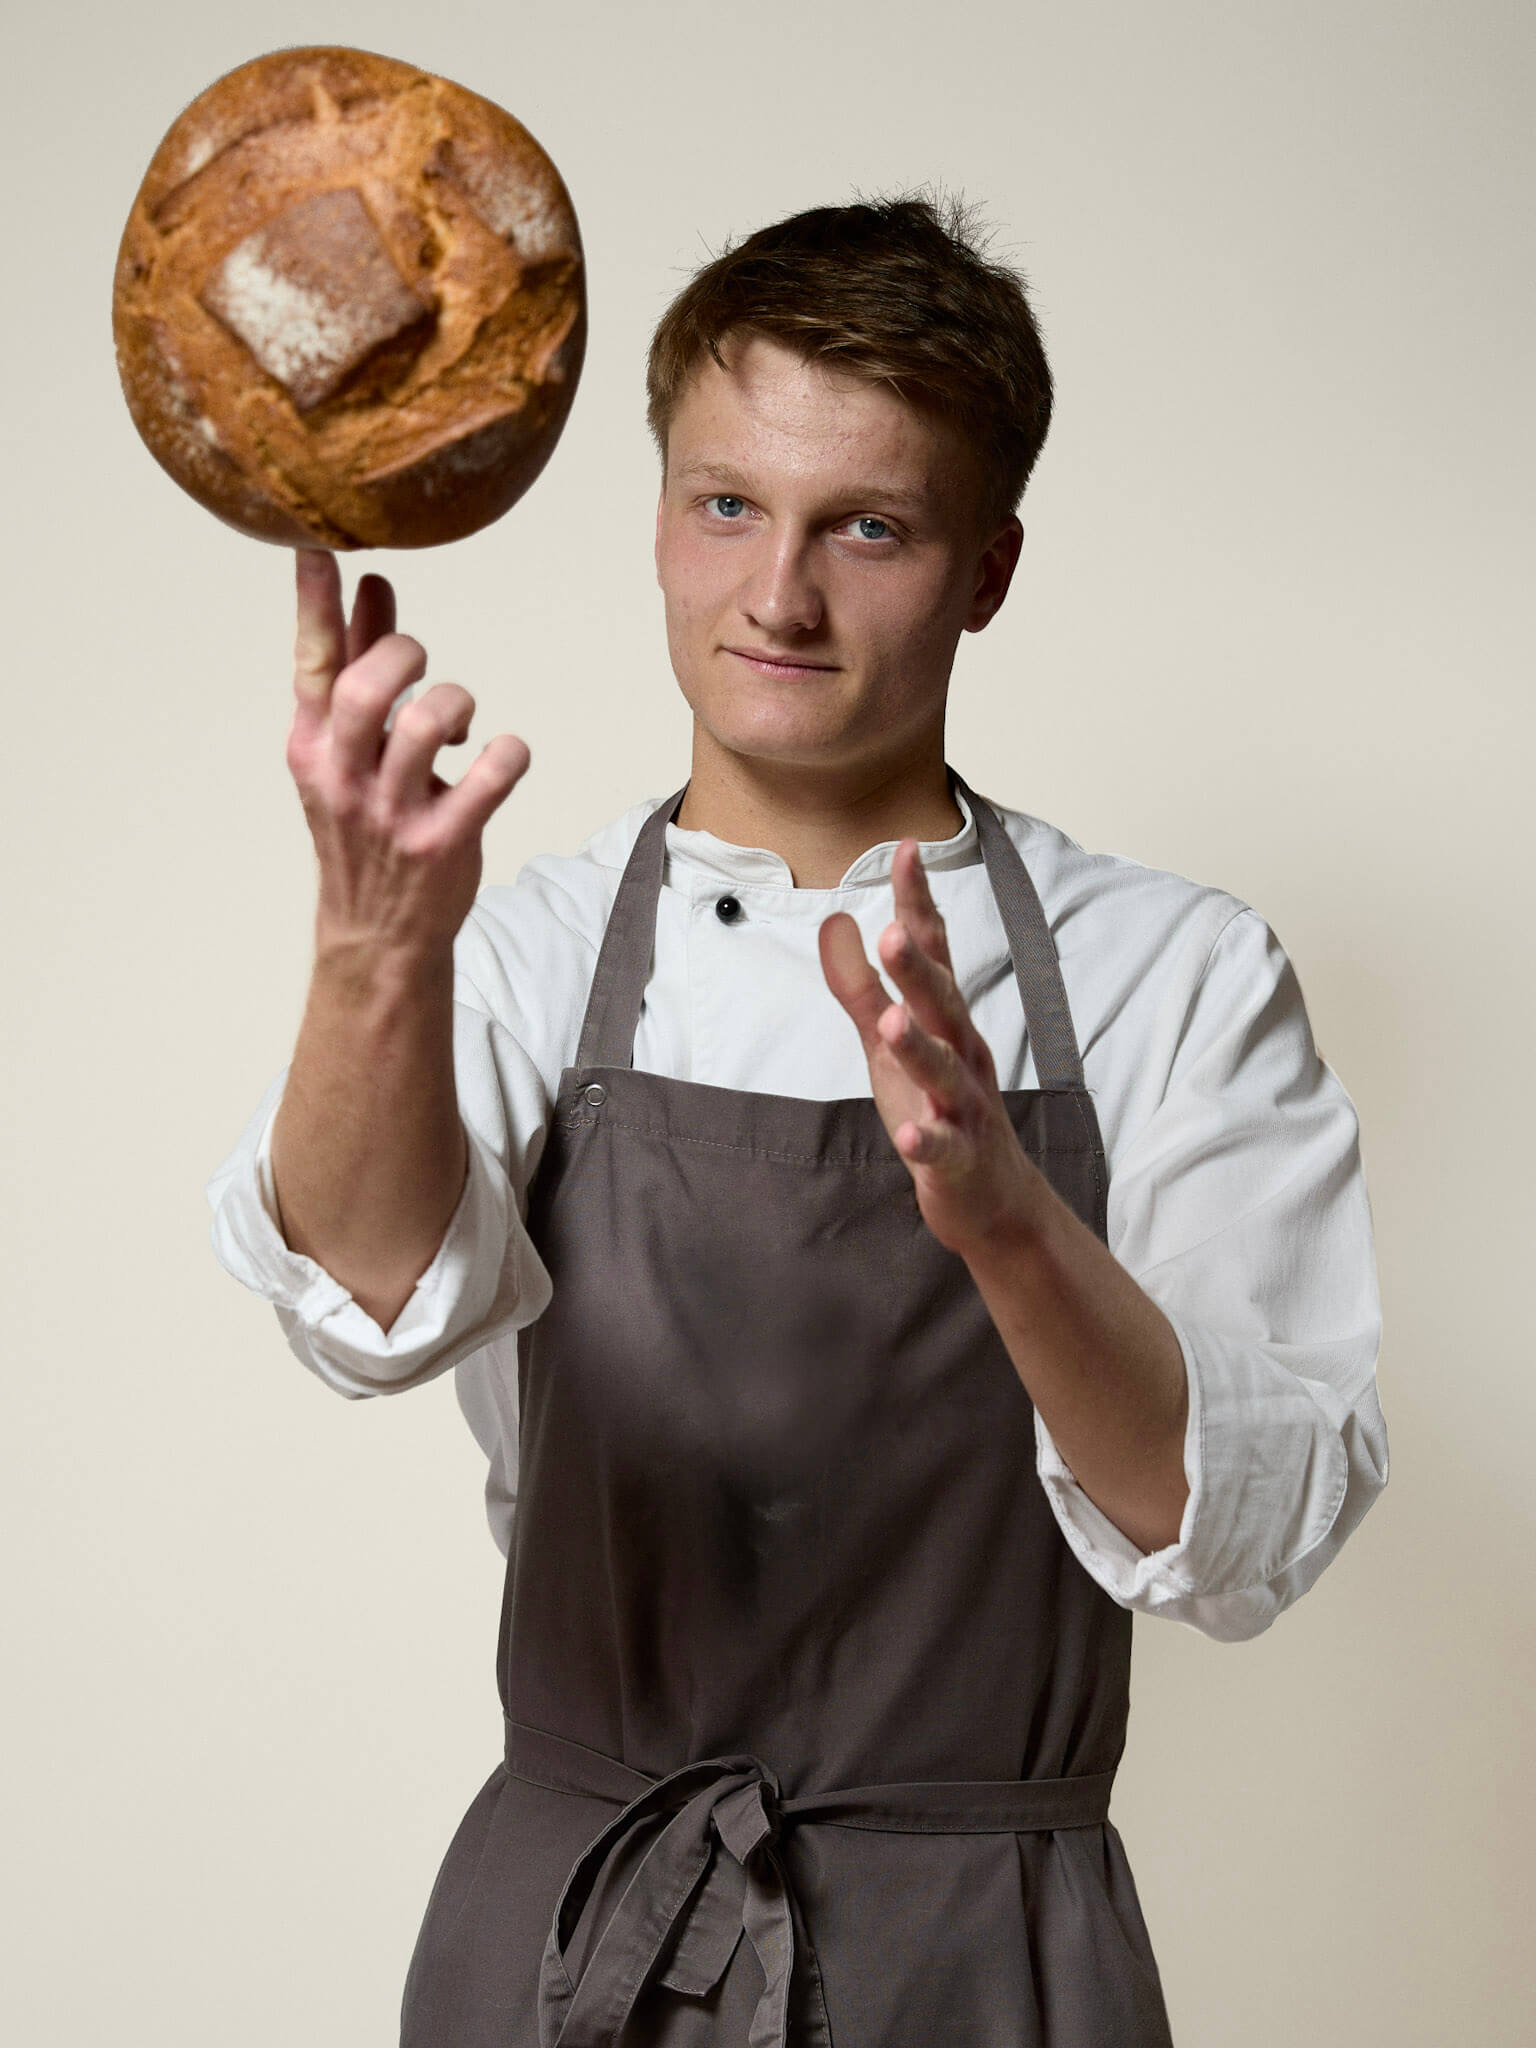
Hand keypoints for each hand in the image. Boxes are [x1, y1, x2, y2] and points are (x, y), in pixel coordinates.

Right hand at [286, 550, 529, 965]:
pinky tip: (500, 758)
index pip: (312, 662)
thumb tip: (370, 588)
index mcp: (313, 744)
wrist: (378, 931)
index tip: (319, 545)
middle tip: (422, 663)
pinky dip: (508, 754)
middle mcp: (345, 776)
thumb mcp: (348, 749)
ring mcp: (392, 813)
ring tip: (458, 726)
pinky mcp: (442, 844)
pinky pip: (490, 778)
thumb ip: (361, 666)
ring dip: (456, 704)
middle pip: (365, 689)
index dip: (316, 603)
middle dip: (404, 656)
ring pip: (428, 725)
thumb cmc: (368, 823)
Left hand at [819, 840, 1037, 1253]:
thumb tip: (833, 921)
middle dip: (920, 968)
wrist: (991, 1197)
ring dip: (919, 1046)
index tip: (907, 850)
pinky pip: (943, 1146)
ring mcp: (963, 1106)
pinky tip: (907, 1134)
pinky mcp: (959, 1158)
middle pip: (943, 1003)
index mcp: (946, 1020)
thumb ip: (859, 986)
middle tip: (897, 930)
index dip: (919, 904)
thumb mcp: (888, 1042)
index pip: (934, 951)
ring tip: (894, 1020)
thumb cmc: (937, 1106)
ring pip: (944, 1070)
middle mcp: (962, 1052)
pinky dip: (927, 1139)